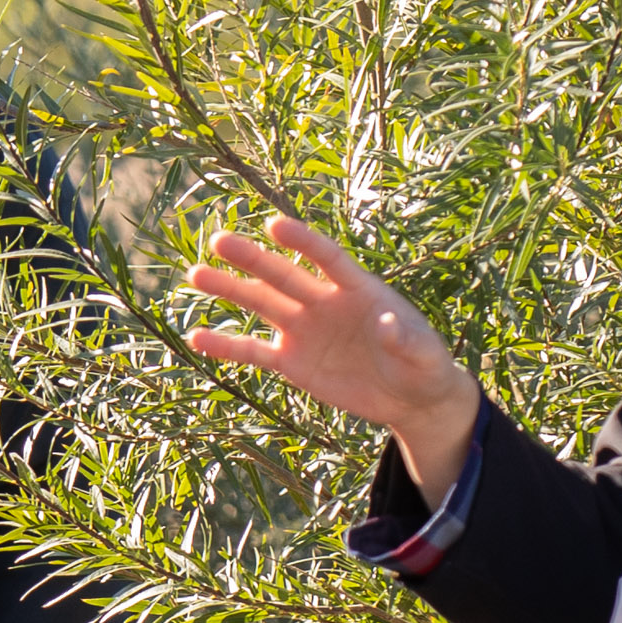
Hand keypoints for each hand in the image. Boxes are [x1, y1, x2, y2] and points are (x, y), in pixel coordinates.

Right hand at [182, 210, 481, 496]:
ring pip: (261, 305)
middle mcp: (324, 302)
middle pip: (283, 276)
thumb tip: (388, 324)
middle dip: (252, 260)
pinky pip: (254, 351)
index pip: (327, 258)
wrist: (410, 398)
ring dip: (230, 290)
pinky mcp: (292, 361)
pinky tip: (197, 338)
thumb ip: (409, 340)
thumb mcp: (426, 356)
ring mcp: (304, 330)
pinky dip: (227, 346)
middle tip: (219, 240)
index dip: (303, 242)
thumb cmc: (423, 367)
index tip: (274, 224)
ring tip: (195, 275)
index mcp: (358, 289)